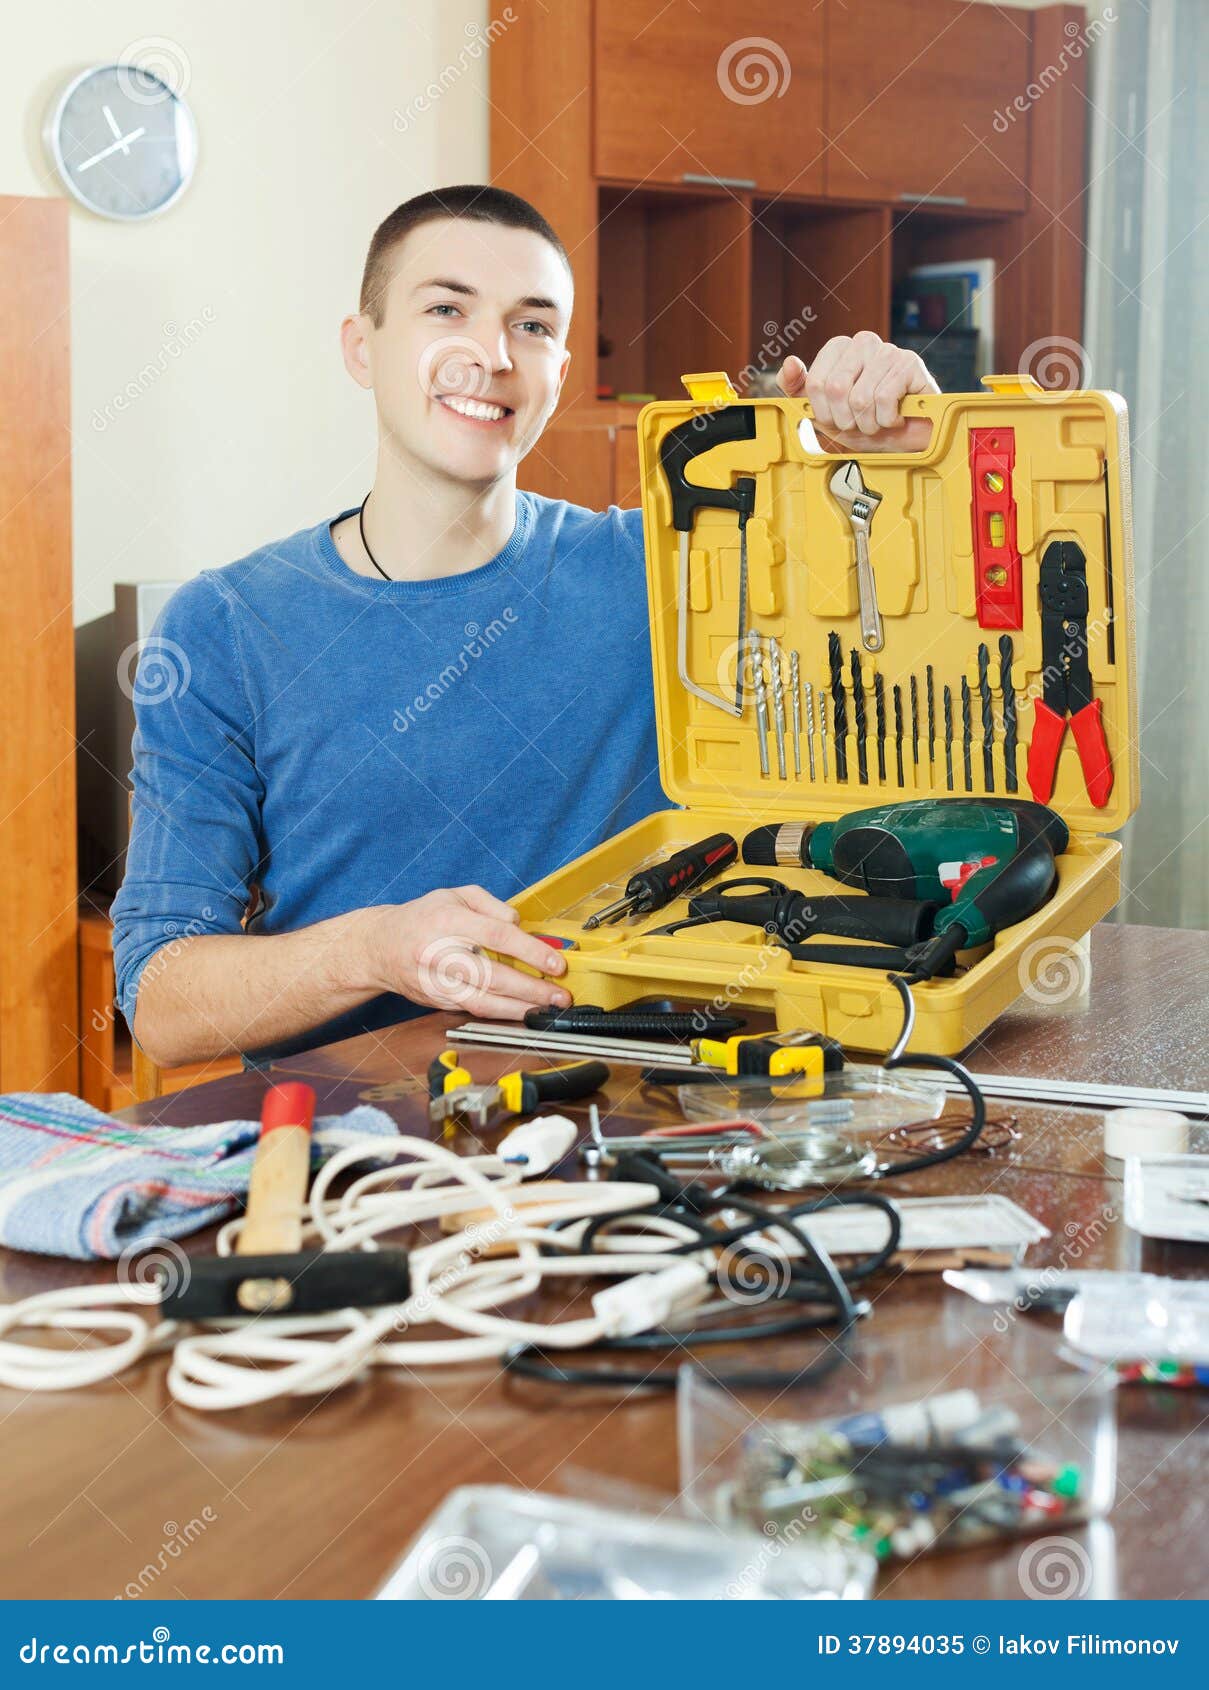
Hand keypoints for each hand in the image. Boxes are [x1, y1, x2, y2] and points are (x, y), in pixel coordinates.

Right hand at [363, 885, 571, 1019]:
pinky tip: (522, 1012)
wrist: (380, 946)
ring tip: (546, 1009)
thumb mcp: (456, 895)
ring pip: (482, 1001)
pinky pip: (472, 1010)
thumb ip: (492, 905)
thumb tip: (519, 925)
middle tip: (560, 995)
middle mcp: (439, 953)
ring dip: (519, 1009)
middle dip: (532, 989)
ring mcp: (436, 981)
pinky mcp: (435, 1001)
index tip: (556, 963)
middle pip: (492, 975)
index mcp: (447, 920)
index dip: (531, 951)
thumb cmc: (423, 917)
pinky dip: (500, 1013)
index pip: (497, 936)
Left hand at [778, 332, 938, 452]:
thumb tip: (790, 363)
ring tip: (878, 420)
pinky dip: (888, 420)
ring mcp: (888, 350)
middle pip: (836, 388)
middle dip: (846, 419)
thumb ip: (798, 388)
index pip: (815, 383)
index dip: (824, 412)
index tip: (837, 418)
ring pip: (861, 398)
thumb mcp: (822, 410)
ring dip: (869, 423)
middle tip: (860, 422)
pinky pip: (885, 399)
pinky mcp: (910, 363)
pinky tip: (896, 416)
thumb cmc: (864, 421)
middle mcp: (863, 342)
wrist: (902, 440)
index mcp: (840, 348)